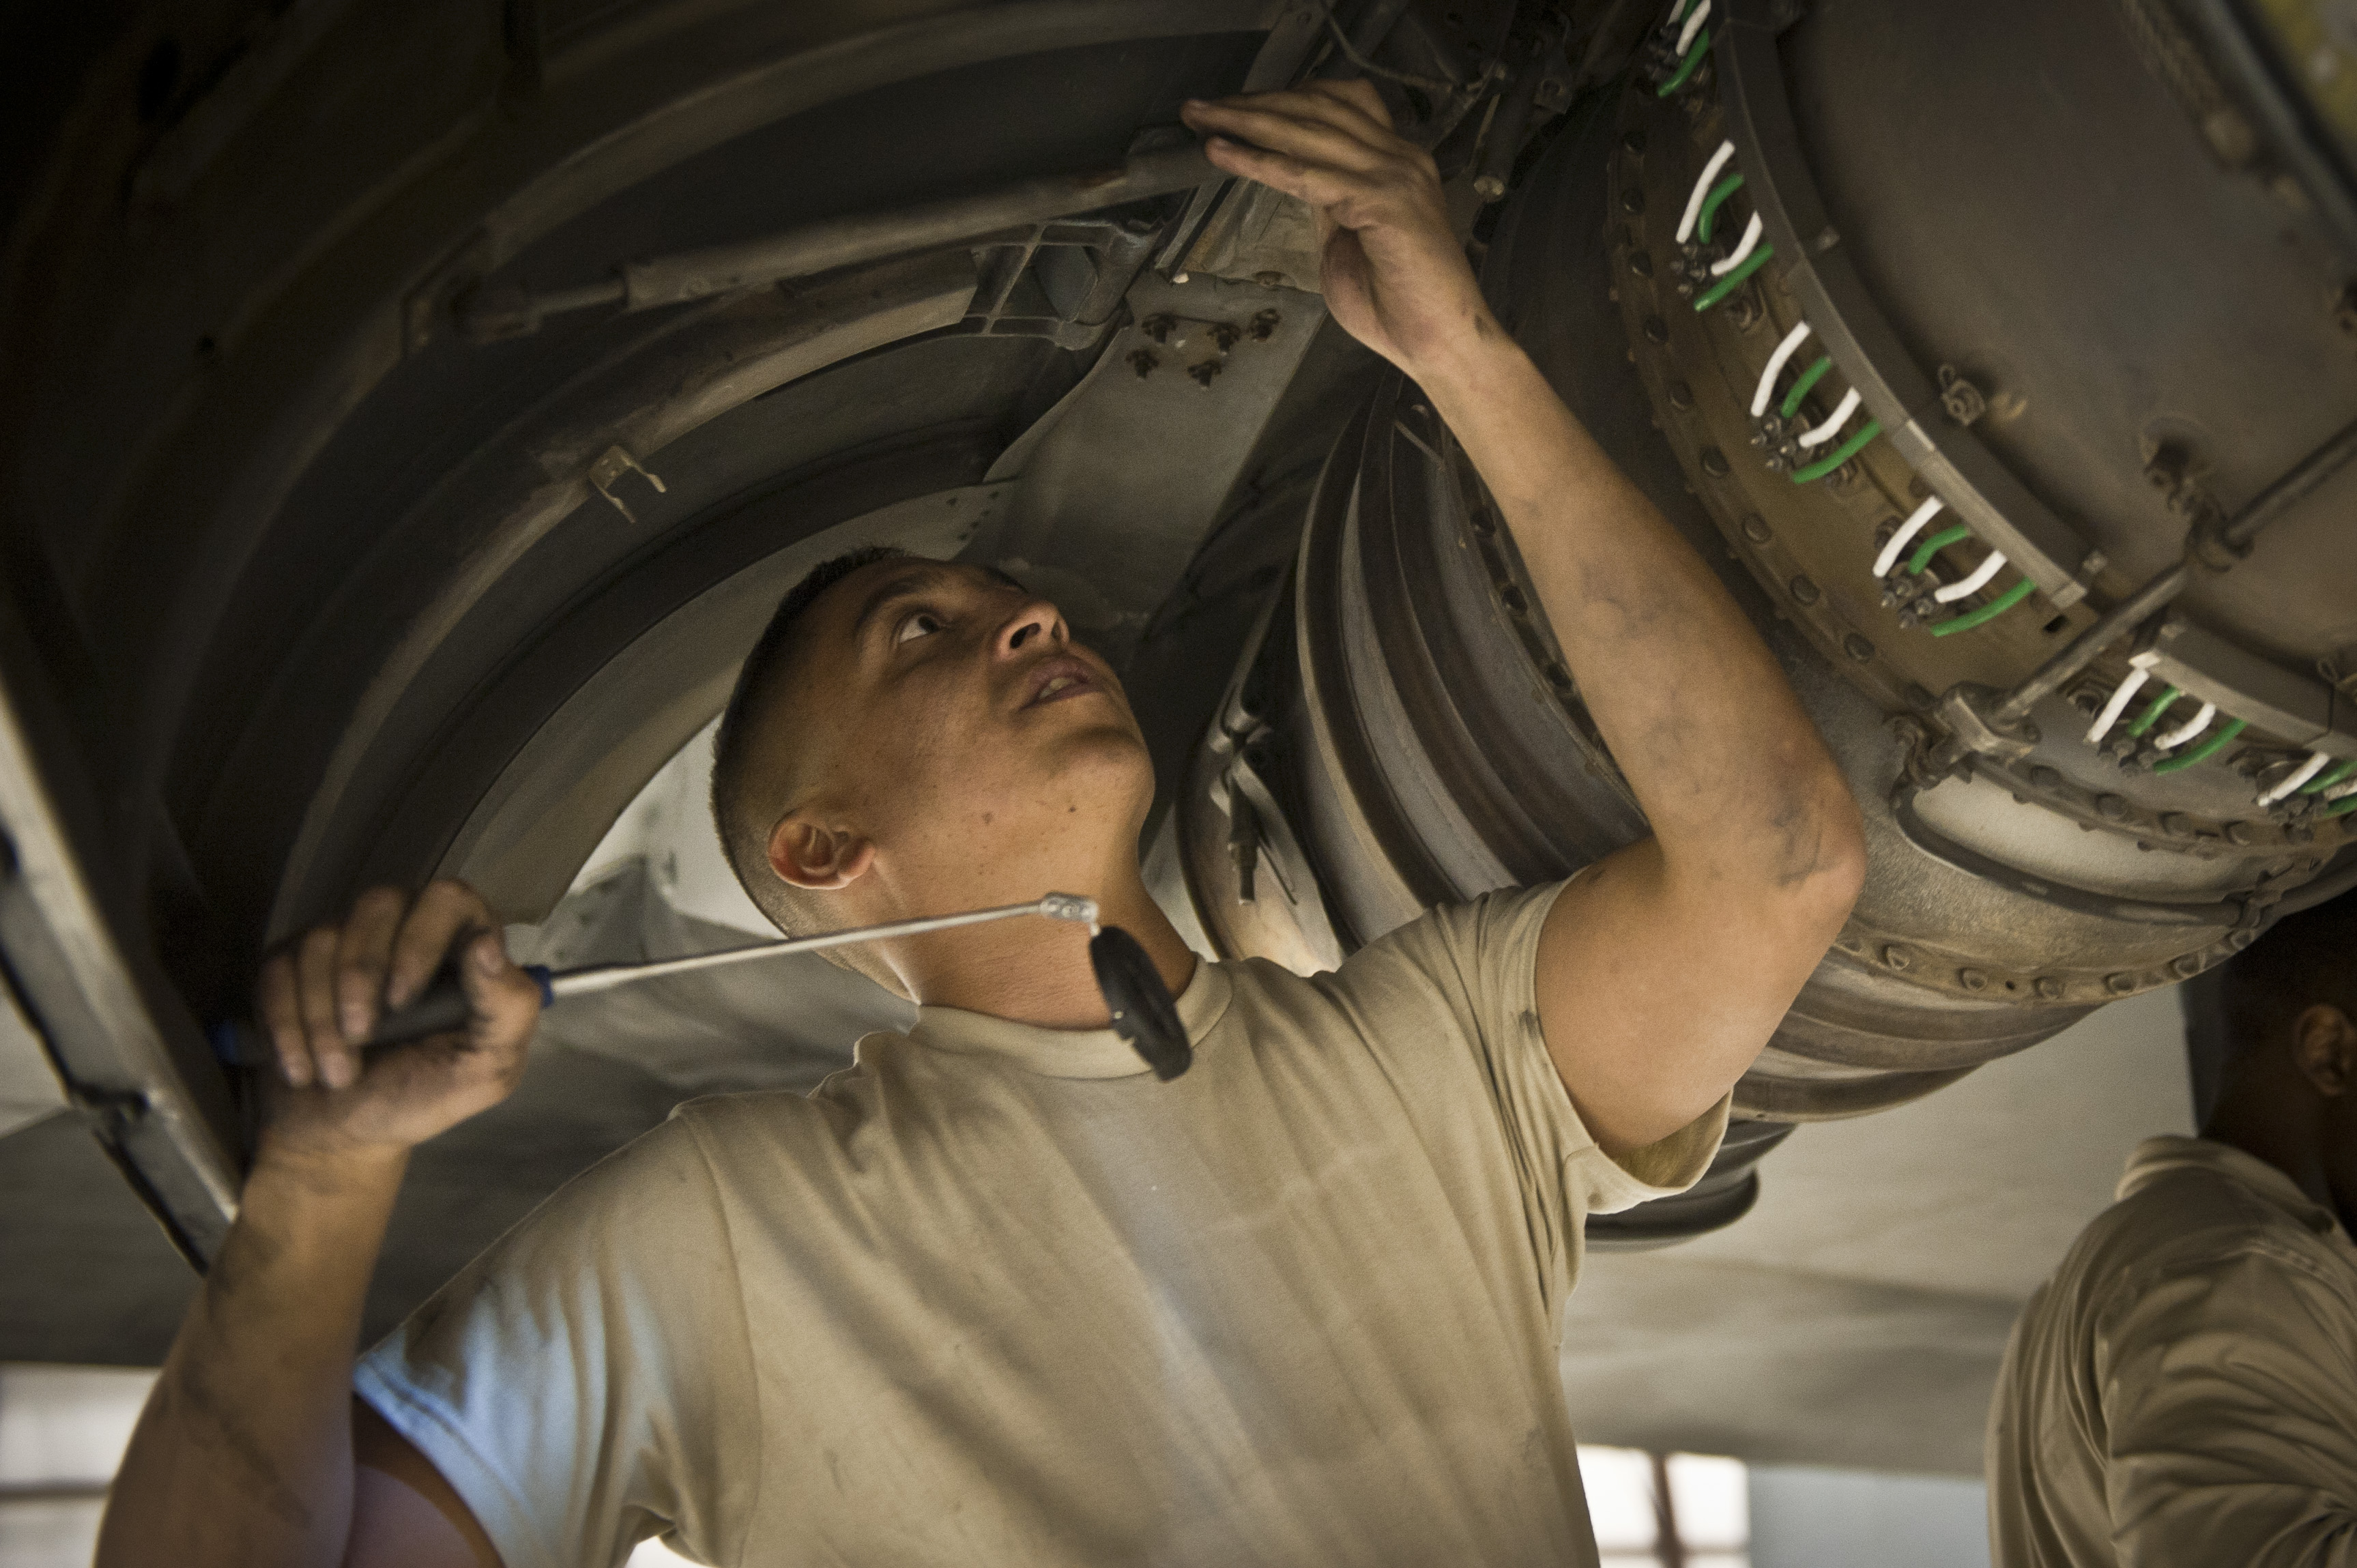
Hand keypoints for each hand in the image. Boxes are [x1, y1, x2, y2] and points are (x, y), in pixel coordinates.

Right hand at [253, 880, 538, 1164]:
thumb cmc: (422, 1095)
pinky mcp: (291, 963)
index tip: (402, 1000)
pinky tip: (302, 1070)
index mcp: (462, 945)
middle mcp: (403, 927)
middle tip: (363, 1036)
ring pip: (323, 939)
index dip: (421, 940)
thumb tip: (486, 944)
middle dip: (362, 976)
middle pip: (378, 903)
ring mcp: (344, 940)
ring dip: (324, 1017)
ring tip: (338, 1074)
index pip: (449, 898)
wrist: (343, 1135)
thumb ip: (509, 1008)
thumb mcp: (485, 1069)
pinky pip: (280, 969)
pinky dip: (287, 1026)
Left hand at [1181, 81, 1494, 377]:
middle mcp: (1399, 158)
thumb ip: (1328, 202)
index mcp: (1395, 162)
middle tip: (1199, 105)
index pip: (1338, 104)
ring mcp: (1395, 176)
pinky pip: (1308, 174)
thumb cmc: (1396, 305)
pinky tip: (1223, 155)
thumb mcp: (1349, 238)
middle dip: (1253, 103)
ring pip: (1309, 132)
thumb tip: (1293, 176)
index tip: (1233, 108)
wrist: (1440, 342)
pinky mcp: (1384, 203)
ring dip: (1247, 122)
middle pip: (1318, 108)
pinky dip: (1260, 162)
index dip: (1283, 99)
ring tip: (1201, 119)